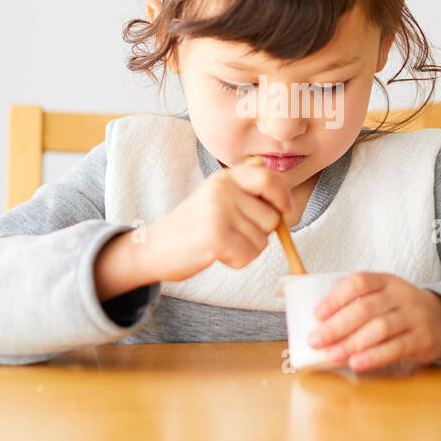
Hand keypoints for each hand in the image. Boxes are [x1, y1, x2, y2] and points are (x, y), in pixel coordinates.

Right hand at [133, 160, 293, 282]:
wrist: (155, 247)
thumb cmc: (191, 227)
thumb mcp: (216, 197)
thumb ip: (244, 190)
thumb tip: (279, 190)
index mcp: (224, 178)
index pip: (267, 178)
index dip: (282, 195)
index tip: (286, 209)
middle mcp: (222, 191)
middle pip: (271, 217)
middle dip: (259, 233)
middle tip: (230, 233)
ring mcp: (219, 213)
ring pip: (262, 240)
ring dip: (246, 249)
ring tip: (221, 243)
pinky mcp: (217, 238)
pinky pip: (248, 256)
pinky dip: (237, 261)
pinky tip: (217, 254)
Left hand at [305, 272, 440, 372]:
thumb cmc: (402, 310)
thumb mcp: (385, 296)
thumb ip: (358, 303)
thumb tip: (317, 323)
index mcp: (386, 281)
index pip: (359, 282)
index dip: (336, 297)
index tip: (316, 314)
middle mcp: (401, 295)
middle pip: (366, 309)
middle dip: (337, 326)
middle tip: (315, 340)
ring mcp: (414, 317)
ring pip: (380, 328)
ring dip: (352, 343)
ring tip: (331, 355)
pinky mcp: (422, 339)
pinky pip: (395, 348)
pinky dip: (373, 356)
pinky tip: (356, 363)